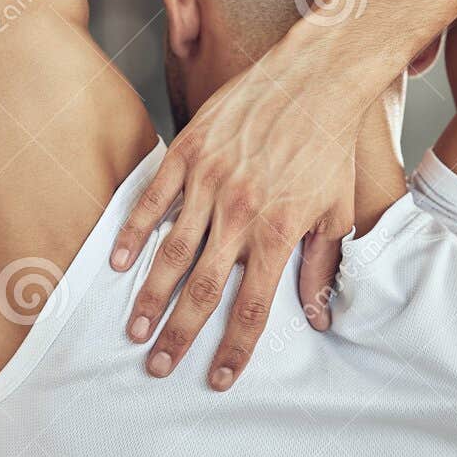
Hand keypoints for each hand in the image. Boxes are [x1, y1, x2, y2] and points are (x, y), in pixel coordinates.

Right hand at [108, 51, 358, 391]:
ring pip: (172, 250)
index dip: (234, 348)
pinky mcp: (188, 151)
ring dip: (151, 294)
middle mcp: (239, 211)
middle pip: (203, 288)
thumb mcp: (336, 212)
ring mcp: (210, 180)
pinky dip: (134, 232)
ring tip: (134, 328)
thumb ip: (322, 268)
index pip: (252, 306)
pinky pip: (154, 199)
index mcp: (278, 231)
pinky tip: (120, 263)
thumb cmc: (327, 146)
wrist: (312, 78)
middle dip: (179, 334)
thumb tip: (319, 319)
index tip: (218, 378)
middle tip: (157, 366)